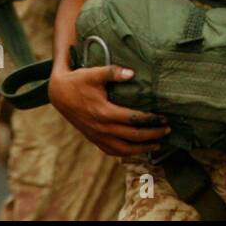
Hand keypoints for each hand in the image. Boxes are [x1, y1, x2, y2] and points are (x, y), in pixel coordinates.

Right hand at [48, 64, 168, 157]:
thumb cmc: (78, 81)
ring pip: (124, 150)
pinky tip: (136, 150)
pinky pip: (112, 151)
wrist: (58, 94)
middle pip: (133, 136)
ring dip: (142, 148)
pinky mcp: (93, 138)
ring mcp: (97, 136)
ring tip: (157, 145)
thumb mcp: (94, 73)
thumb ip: (113, 72)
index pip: (134, 119)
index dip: (151, 120)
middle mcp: (102, 128)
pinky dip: (126, 153)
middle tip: (167, 130)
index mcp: (105, 112)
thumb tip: (132, 73)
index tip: (164, 118)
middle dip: (153, 135)